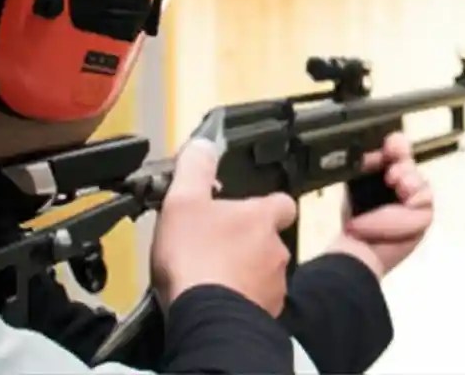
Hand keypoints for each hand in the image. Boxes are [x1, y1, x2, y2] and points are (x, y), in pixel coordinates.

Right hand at [150, 139, 297, 315]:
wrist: (207, 319)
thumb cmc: (195, 257)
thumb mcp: (183, 202)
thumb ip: (194, 169)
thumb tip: (203, 145)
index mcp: (262, 219)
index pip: (282, 203)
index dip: (264, 206)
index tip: (243, 211)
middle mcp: (277, 250)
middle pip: (269, 241)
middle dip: (247, 244)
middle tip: (214, 248)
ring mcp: (274, 286)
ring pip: (263, 274)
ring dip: (244, 275)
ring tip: (211, 279)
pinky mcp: (267, 315)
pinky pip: (256, 304)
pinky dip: (241, 302)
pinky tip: (215, 304)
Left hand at [327, 132, 433, 278]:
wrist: (359, 247)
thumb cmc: (357, 218)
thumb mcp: (355, 185)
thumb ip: (364, 164)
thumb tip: (372, 152)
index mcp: (388, 172)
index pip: (399, 149)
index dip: (397, 145)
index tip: (390, 146)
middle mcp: (405, 184)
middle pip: (411, 163)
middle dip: (402, 165)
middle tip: (391, 176)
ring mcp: (416, 200)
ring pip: (422, 181)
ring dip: (410, 182)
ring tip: (399, 188)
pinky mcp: (423, 217)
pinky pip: (425, 202)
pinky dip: (415, 201)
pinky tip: (407, 203)